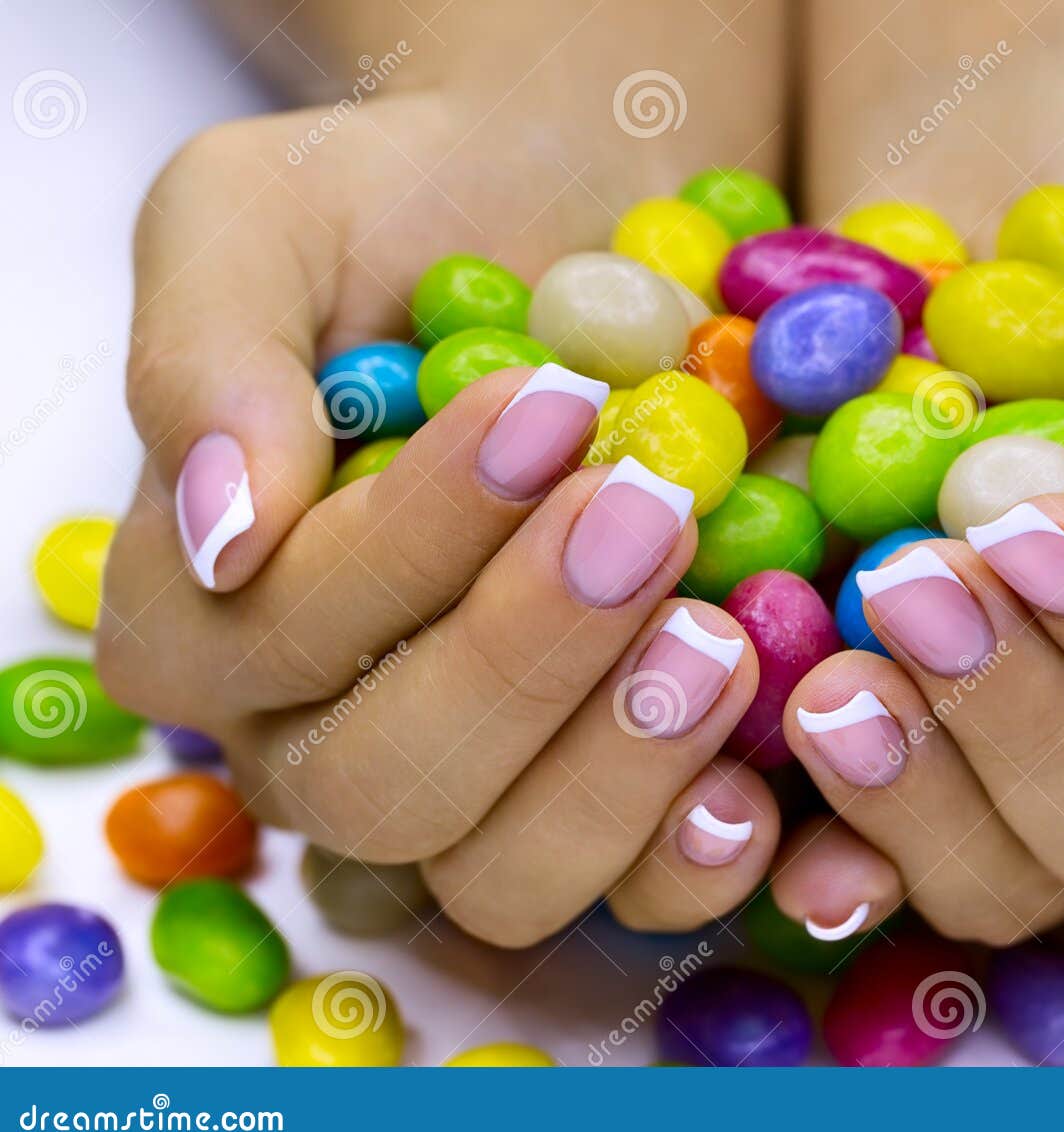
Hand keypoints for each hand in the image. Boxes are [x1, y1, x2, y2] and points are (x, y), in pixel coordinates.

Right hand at [98, 0, 790, 944]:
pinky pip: (636, 894)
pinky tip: (763, 788)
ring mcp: (475, 790)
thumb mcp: (266, 222)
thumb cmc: (415, 211)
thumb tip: (226, 531)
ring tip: (720, 637)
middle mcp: (322, 732)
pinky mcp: (608, 803)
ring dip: (615, 770)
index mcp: (212, 615)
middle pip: (385, 783)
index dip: (413, 538)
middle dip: (522, 656)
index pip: (280, 629)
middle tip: (650, 518)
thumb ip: (207, 360)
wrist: (585, 213)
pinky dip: (700, 856)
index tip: (549, 403)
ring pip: (504, 875)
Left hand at [780, 5, 1063, 939]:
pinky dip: (829, 853)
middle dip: (1022, 722)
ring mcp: (1032, 752)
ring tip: (833, 680)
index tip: (1032, 524)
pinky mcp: (910, 742)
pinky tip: (774, 822)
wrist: (1013, 178)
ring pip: (1010, 875)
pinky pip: (878, 859)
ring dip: (920, 796)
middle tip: (911, 581)